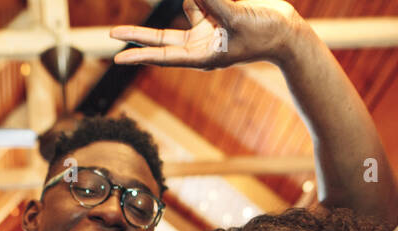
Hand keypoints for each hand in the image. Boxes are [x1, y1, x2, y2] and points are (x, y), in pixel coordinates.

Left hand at [110, 0, 305, 70]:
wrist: (287, 32)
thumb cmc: (265, 33)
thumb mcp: (236, 16)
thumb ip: (211, 1)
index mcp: (202, 55)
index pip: (164, 56)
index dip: (140, 55)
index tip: (118, 58)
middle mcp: (199, 44)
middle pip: (161, 39)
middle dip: (138, 34)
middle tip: (111, 34)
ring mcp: (206, 28)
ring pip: (185, 7)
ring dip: (193, 1)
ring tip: (224, 11)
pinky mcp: (215, 14)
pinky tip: (225, 2)